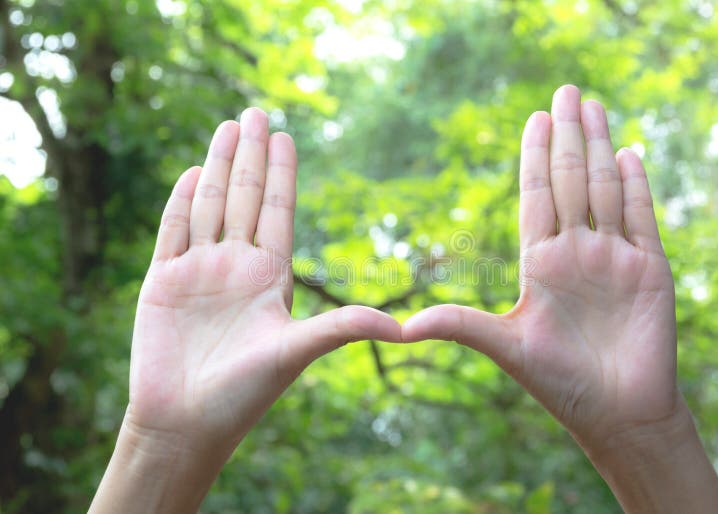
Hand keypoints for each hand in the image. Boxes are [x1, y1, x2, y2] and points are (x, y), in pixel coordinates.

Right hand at [128, 108, 400, 453]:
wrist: (186, 424)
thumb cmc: (244, 394)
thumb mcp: (297, 352)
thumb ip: (343, 327)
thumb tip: (404, 328)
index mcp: (270, 277)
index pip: (277, 211)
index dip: (281, 173)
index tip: (286, 137)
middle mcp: (236, 267)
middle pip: (243, 197)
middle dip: (250, 155)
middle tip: (257, 112)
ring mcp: (199, 271)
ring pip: (209, 205)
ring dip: (216, 166)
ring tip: (227, 129)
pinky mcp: (162, 282)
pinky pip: (172, 231)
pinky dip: (179, 201)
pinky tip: (189, 172)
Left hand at [403, 85, 677, 449]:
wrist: (618, 414)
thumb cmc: (559, 384)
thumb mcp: (504, 347)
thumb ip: (460, 325)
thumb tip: (403, 327)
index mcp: (540, 263)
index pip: (537, 196)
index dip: (535, 157)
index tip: (533, 118)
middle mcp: (576, 252)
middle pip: (571, 181)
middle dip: (567, 135)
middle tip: (565, 90)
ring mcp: (614, 258)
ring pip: (604, 189)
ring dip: (598, 147)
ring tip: (592, 107)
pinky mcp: (650, 269)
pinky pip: (641, 217)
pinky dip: (635, 185)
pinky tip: (627, 152)